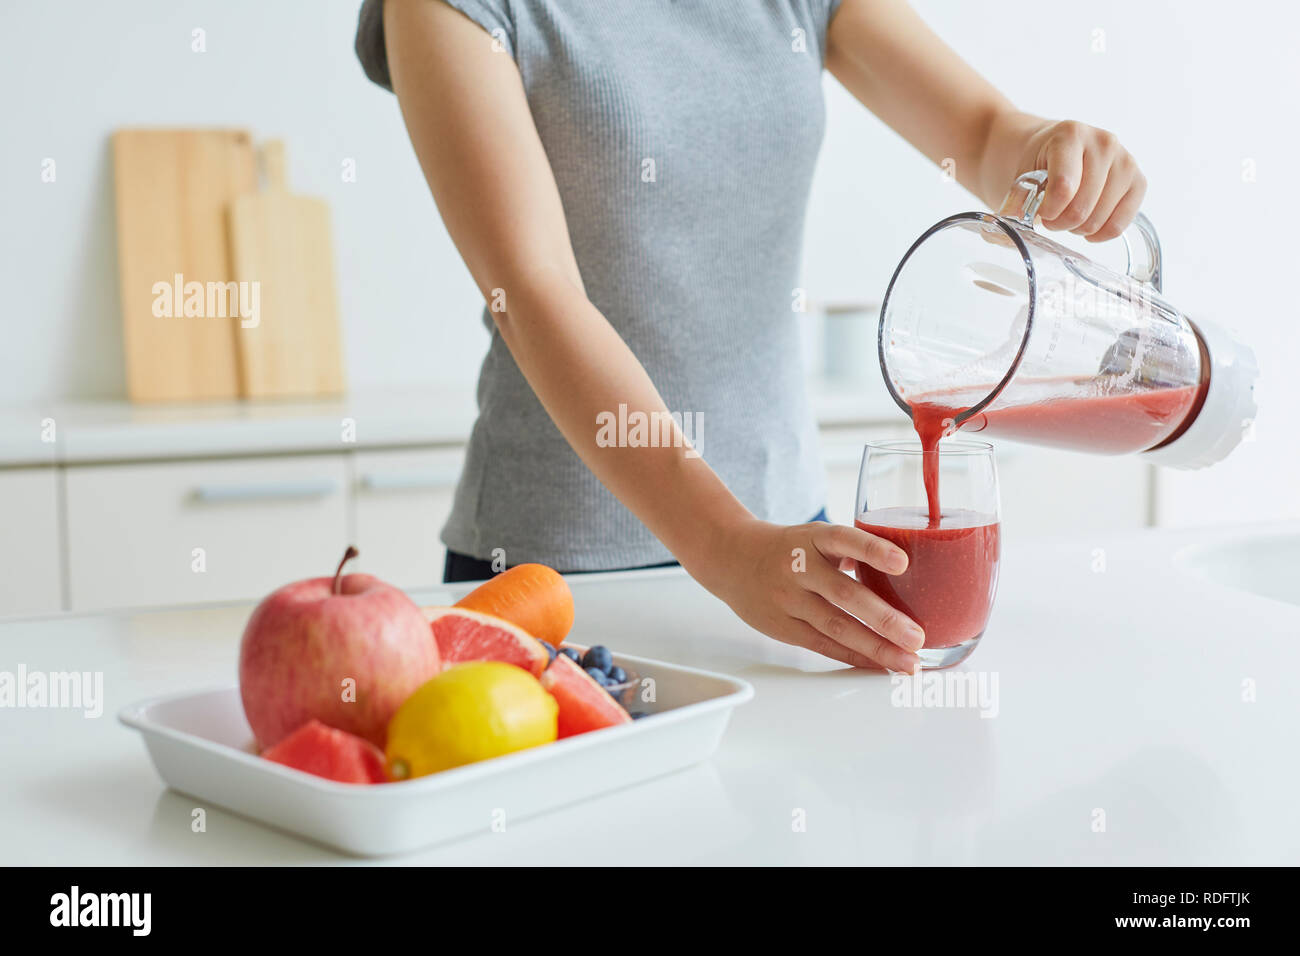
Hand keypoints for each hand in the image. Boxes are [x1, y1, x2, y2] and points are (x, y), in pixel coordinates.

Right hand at [691, 518, 924, 671]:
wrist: (732, 559)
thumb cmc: (787, 549)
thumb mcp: (815, 536)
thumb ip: (852, 552)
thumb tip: (907, 574)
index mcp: (813, 539)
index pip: (845, 540)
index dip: (873, 550)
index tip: (903, 562)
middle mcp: (799, 567)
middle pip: (843, 594)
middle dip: (883, 618)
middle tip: (917, 636)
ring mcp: (788, 599)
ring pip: (835, 626)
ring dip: (875, 647)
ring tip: (908, 661)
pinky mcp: (783, 627)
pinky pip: (823, 645)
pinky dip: (854, 656)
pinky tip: (880, 664)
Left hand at [1017, 119, 1146, 241]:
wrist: (1057, 148)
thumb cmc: (1040, 163)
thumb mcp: (1022, 173)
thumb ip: (1017, 198)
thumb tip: (1012, 220)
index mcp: (1071, 135)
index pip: (1063, 186)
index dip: (1048, 211)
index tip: (1040, 213)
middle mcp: (1104, 143)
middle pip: (1081, 208)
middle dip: (1060, 222)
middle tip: (1051, 217)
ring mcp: (1125, 161)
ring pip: (1099, 219)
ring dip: (1078, 228)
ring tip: (1068, 216)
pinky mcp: (1138, 181)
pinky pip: (1122, 223)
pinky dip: (1101, 233)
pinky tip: (1087, 228)